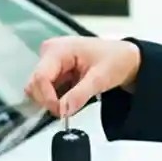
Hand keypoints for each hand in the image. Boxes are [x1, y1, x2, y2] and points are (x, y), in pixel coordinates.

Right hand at [24, 36, 141, 117]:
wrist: (126, 59)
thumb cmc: (116, 59)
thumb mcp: (100, 78)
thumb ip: (79, 95)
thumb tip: (63, 111)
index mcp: (58, 49)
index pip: (41, 77)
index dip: (47, 98)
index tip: (60, 112)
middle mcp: (51, 53)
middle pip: (35, 84)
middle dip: (49, 101)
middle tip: (67, 111)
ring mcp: (52, 63)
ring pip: (39, 89)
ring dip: (53, 100)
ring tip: (74, 101)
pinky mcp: (55, 72)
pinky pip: (48, 90)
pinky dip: (57, 99)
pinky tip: (71, 98)